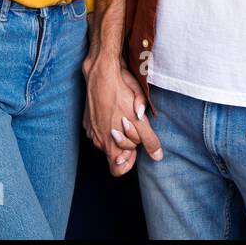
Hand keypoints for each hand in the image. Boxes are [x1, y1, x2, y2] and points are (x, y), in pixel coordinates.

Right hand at [84, 57, 161, 175]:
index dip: (129, 160)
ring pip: (107, 141)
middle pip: (115, 154)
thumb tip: (158, 157)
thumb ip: (148, 140)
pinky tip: (113, 112)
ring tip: (124, 117)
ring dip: (118, 134)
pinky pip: (99, 130)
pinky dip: (107, 125)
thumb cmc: (120, 96)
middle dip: (127, 144)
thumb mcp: (139, 120)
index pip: (118, 169)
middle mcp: (97, 141)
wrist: (101, 75)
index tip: (136, 147)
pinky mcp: (87, 120)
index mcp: (110, 145)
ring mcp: (90, 130)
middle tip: (133, 126)